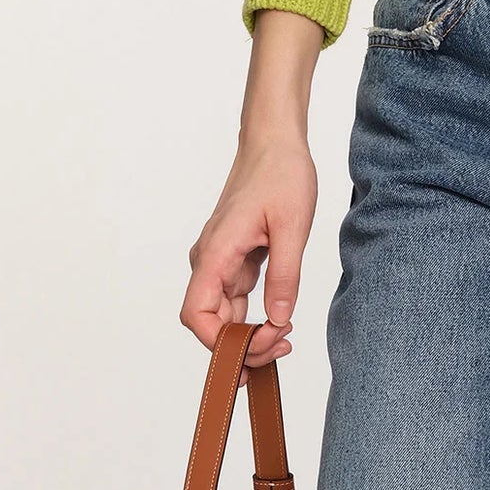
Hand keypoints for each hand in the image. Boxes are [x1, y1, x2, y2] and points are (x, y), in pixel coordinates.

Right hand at [181, 126, 316, 385]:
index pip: (197, 315)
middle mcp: (210, 261)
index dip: (221, 343)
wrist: (275, 143)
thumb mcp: (292, 226)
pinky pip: (235, 300)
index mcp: (216, 252)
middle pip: (210, 323)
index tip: (257, 347)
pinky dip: (252, 318)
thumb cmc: (281, 174)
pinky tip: (278, 322)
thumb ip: (285, 275)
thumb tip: (278, 320)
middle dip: (241, 345)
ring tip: (284, 340)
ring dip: (248, 335)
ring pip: (223, 315)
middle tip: (283, 346)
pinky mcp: (234, 259)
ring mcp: (220, 261)